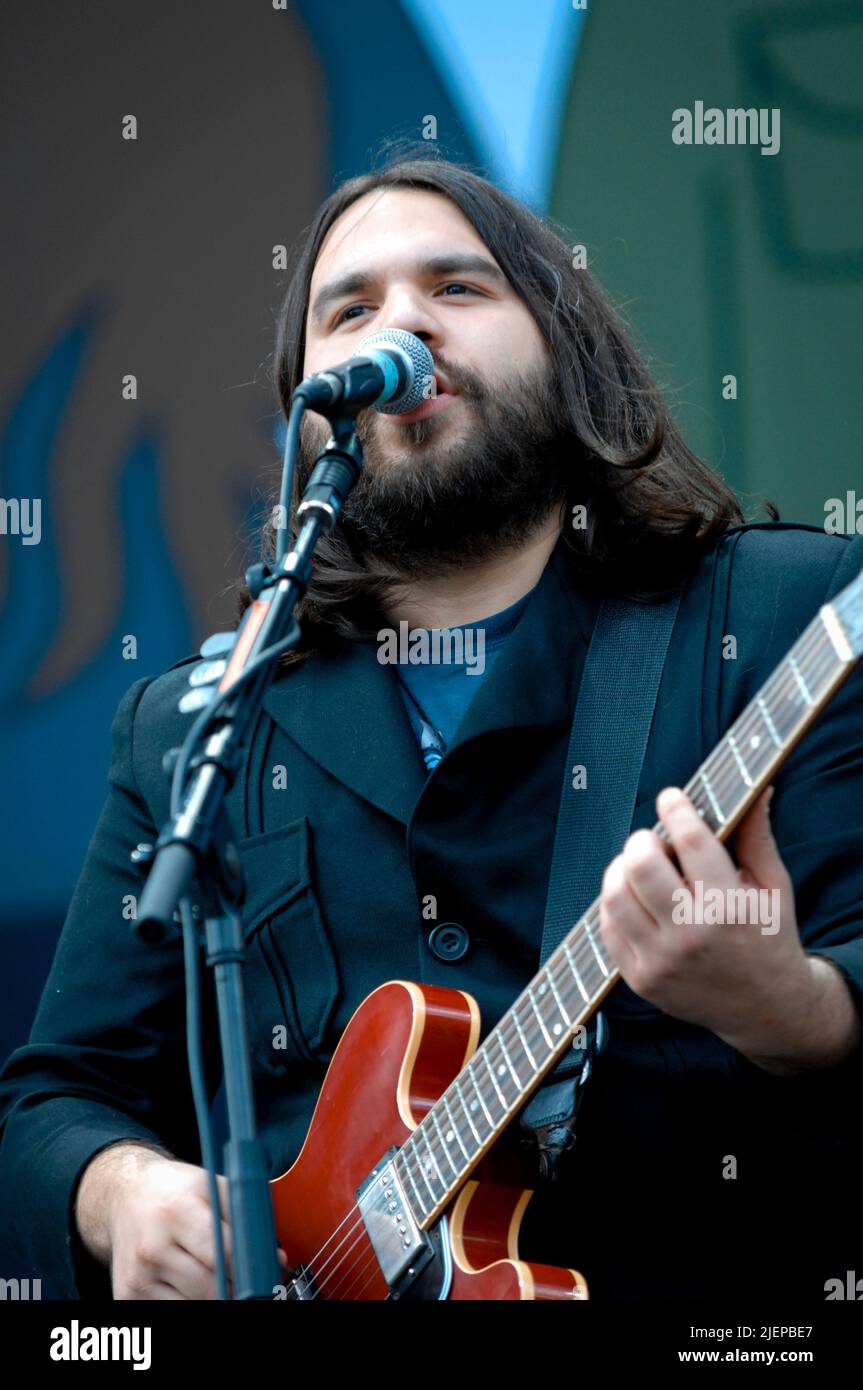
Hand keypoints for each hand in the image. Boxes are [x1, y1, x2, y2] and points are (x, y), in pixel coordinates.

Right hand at [77, 1144, 288, 1298]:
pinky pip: (174, 1310)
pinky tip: (193, 1283)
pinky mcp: (128, 1295)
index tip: (263, 1273)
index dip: (249, 1266)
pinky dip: (191, 1301)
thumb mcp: (211, 1185)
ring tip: (220, 1278)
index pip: (224, 1252)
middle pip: (210, 1287)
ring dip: (215, 1296)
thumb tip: (275, 1257)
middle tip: (246, 1280)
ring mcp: (138, 1275)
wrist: (126, 1195)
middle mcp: (153, 1246)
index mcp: (177, 1211)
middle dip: (235, 1287)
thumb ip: (246, 1217)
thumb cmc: (174, 1191)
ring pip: (195, 1304)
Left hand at [598, 784, 811, 1049]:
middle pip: (642, 866)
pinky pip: (607, 927)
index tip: (672, 797)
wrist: (766, 1009)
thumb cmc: (769, 938)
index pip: (692, 843)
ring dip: (620, 869)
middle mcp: (693, 936)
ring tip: (639, 868)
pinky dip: (614, 903)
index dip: (677, 810)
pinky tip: (634, 898)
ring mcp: (661, 961)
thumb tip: (756, 789)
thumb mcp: (773, 887)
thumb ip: (757, 836)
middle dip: (643, 840)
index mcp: (731, 908)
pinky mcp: (640, 979)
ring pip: (615, 895)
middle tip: (654, 841)